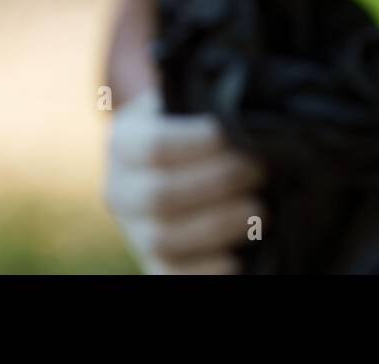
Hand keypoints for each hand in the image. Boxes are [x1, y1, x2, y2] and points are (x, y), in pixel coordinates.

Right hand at [104, 90, 265, 273]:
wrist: (178, 163)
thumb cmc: (194, 125)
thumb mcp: (189, 103)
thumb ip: (204, 103)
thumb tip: (241, 117)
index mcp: (124, 142)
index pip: (153, 146)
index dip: (192, 143)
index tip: (227, 134)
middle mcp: (120, 190)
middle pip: (159, 196)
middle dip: (216, 184)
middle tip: (258, 172)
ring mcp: (134, 232)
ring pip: (162, 239)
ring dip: (215, 227)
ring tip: (257, 212)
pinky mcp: (155, 264)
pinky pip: (171, 276)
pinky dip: (205, 271)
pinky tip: (238, 261)